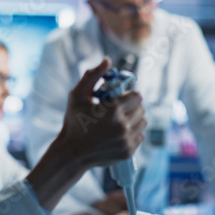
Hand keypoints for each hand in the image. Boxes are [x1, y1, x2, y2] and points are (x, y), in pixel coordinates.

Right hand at [26, 59, 144, 212]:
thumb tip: (108, 61)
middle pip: (141, 109)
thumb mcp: (77, 96)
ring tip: (121, 120)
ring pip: (142, 122)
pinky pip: (140, 136)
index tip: (120, 99)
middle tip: (119, 109)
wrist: (72, 154)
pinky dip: (133, 133)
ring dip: (134, 119)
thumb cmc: (73, 122)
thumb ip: (92, 76)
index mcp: (113, 110)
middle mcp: (123, 126)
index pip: (137, 96)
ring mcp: (126, 140)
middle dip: (132, 106)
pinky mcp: (128, 151)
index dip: (129, 96)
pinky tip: (120, 132)